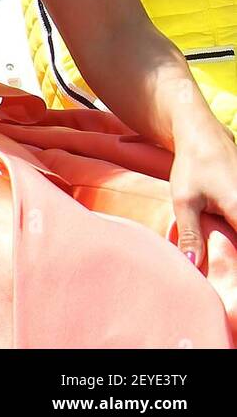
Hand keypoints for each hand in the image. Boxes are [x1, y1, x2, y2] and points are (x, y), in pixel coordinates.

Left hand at [168, 116, 236, 269]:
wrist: (202, 135)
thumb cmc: (192, 166)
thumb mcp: (184, 200)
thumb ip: (190, 234)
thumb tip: (192, 264)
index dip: (235, 266)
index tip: (228, 281)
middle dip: (234, 253)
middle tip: (220, 265)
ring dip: (234, 242)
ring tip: (222, 254)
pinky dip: (235, 232)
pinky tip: (228, 238)